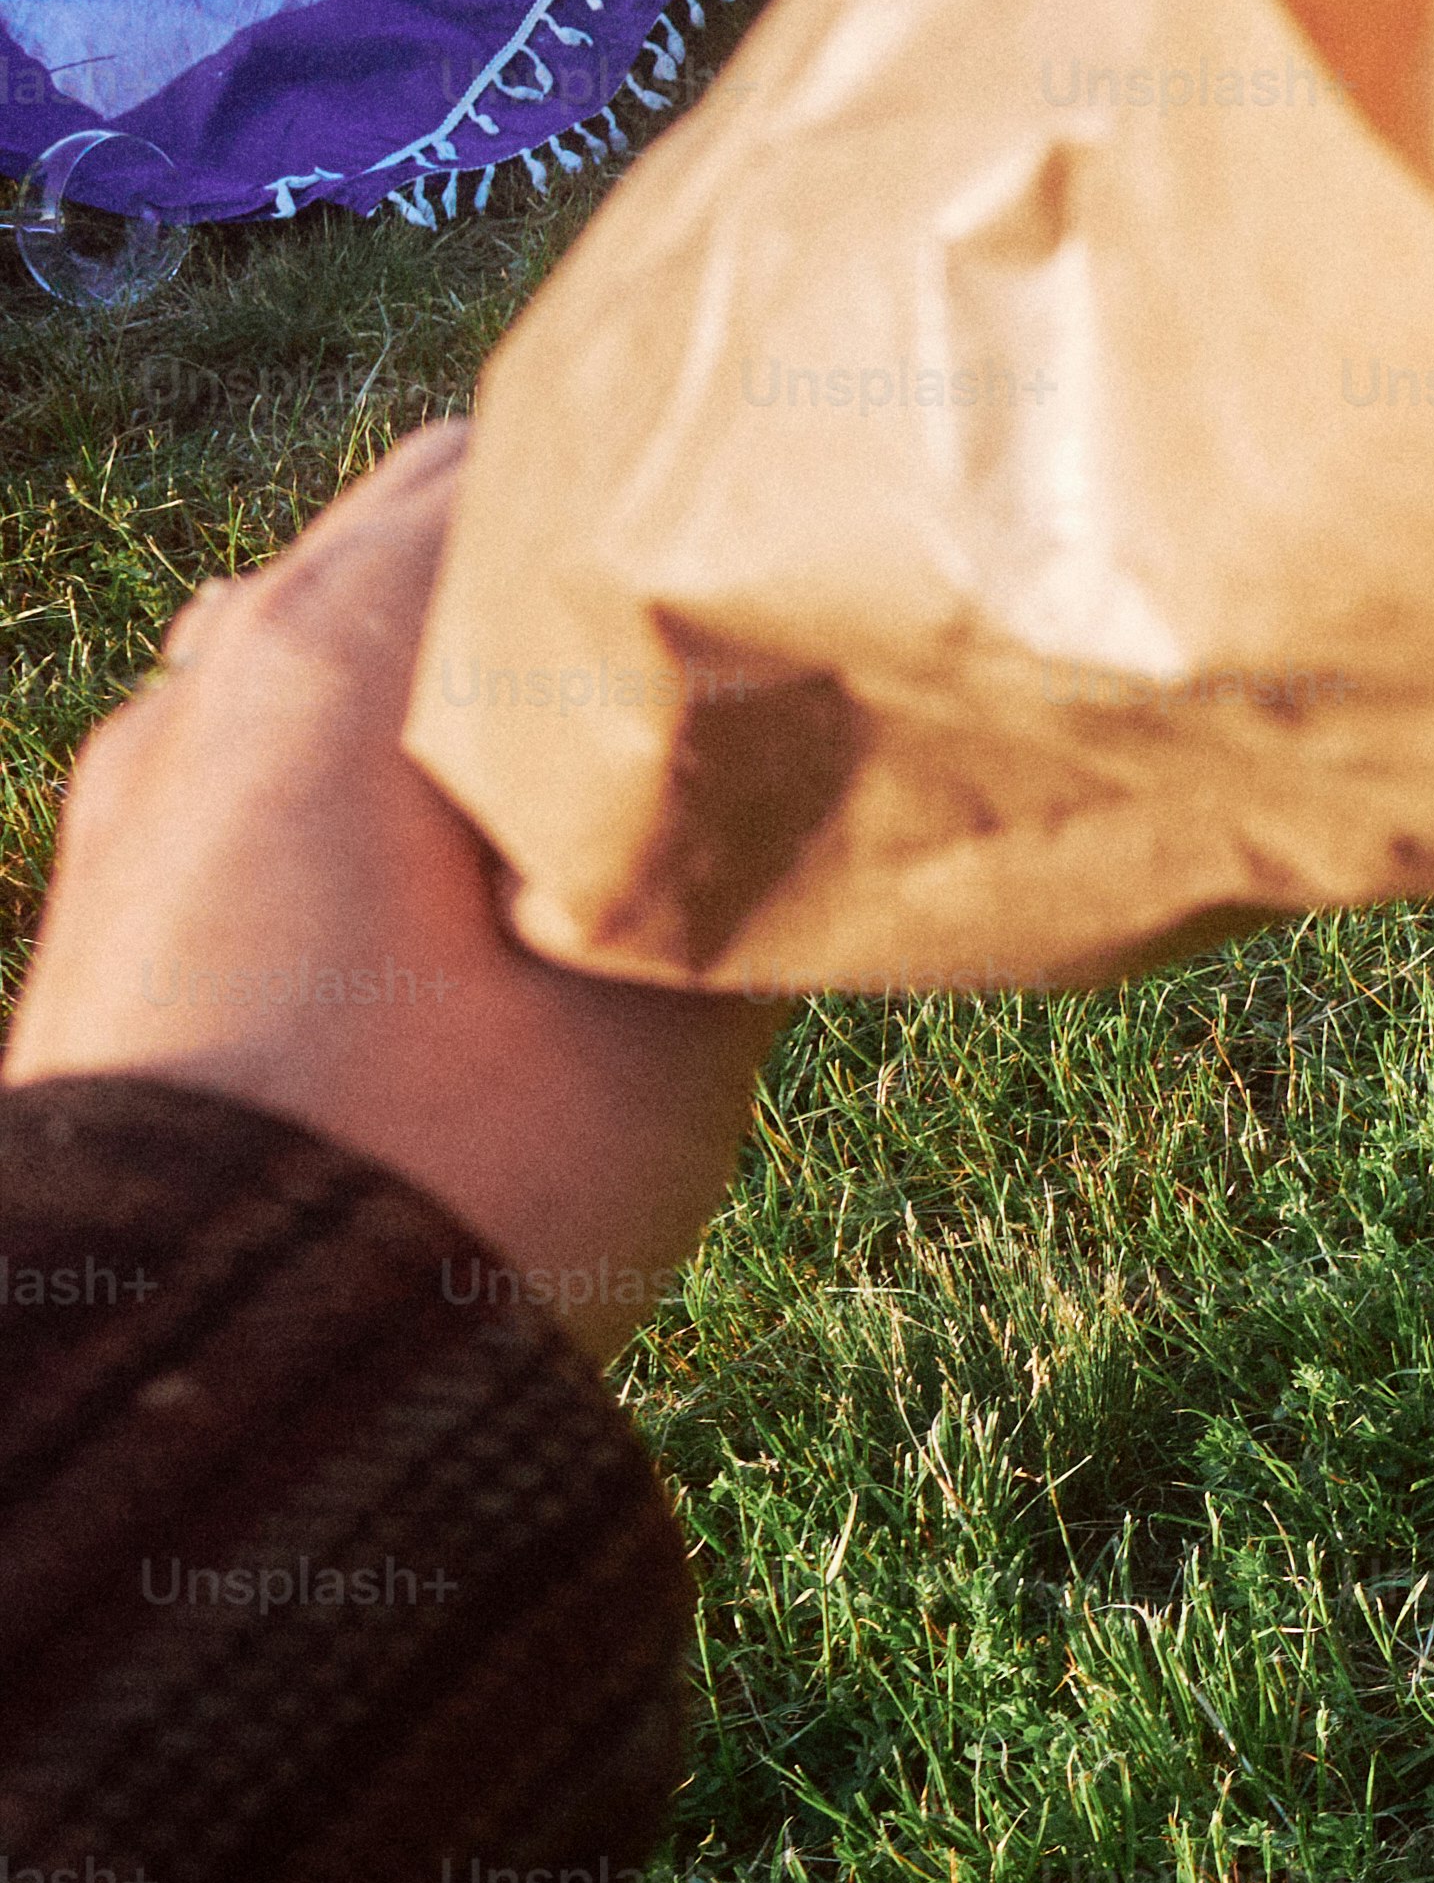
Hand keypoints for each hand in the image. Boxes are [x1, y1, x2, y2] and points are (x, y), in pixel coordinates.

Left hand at [7, 418, 787, 1360]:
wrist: (196, 1426)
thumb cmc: (447, 1181)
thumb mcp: (669, 1008)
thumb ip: (757, 855)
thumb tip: (851, 786)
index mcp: (325, 649)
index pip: (526, 456)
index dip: (679, 485)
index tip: (804, 536)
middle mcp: (206, 692)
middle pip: (436, 563)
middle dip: (587, 605)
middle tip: (758, 673)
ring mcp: (148, 810)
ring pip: (367, 690)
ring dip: (498, 717)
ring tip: (658, 800)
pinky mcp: (134, 927)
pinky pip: (301, 798)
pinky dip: (416, 807)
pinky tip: (532, 899)